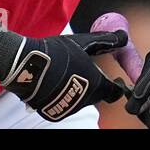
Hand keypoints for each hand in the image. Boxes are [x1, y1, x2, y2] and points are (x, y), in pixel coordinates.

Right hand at [0, 30, 129, 121]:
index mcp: (96, 84)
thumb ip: (105, 41)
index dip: (115, 85)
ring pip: (81, 100)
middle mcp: (86, 100)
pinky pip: (64, 104)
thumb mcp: (82, 43)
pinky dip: (63, 95)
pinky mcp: (54, 112)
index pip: (115, 92)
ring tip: (66, 73)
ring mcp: (69, 108)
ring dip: (78, 89)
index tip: (112, 78)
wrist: (26, 67)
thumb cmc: (56, 53)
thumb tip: (122, 36)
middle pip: (97, 95)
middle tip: (85, 70)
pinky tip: (55, 82)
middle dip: (94, 84)